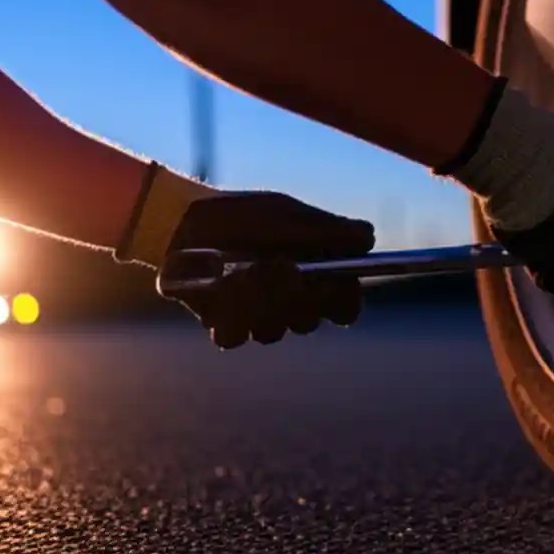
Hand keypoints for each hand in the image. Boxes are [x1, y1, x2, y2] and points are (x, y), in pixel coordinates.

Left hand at [158, 191, 374, 348]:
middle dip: (294, 296)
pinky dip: (226, 313)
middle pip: (308, 322)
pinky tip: (221, 286)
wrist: (186, 219)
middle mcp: (289, 304)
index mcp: (315, 278)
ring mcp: (256, 318)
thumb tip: (367, 237)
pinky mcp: (222, 325)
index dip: (344, 303)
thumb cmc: (243, 216)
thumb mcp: (287, 215)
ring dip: (257, 299)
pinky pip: (232, 338)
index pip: (344, 307)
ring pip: (272, 332)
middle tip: (282, 266)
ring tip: (243, 269)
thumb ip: (325, 229)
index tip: (335, 284)